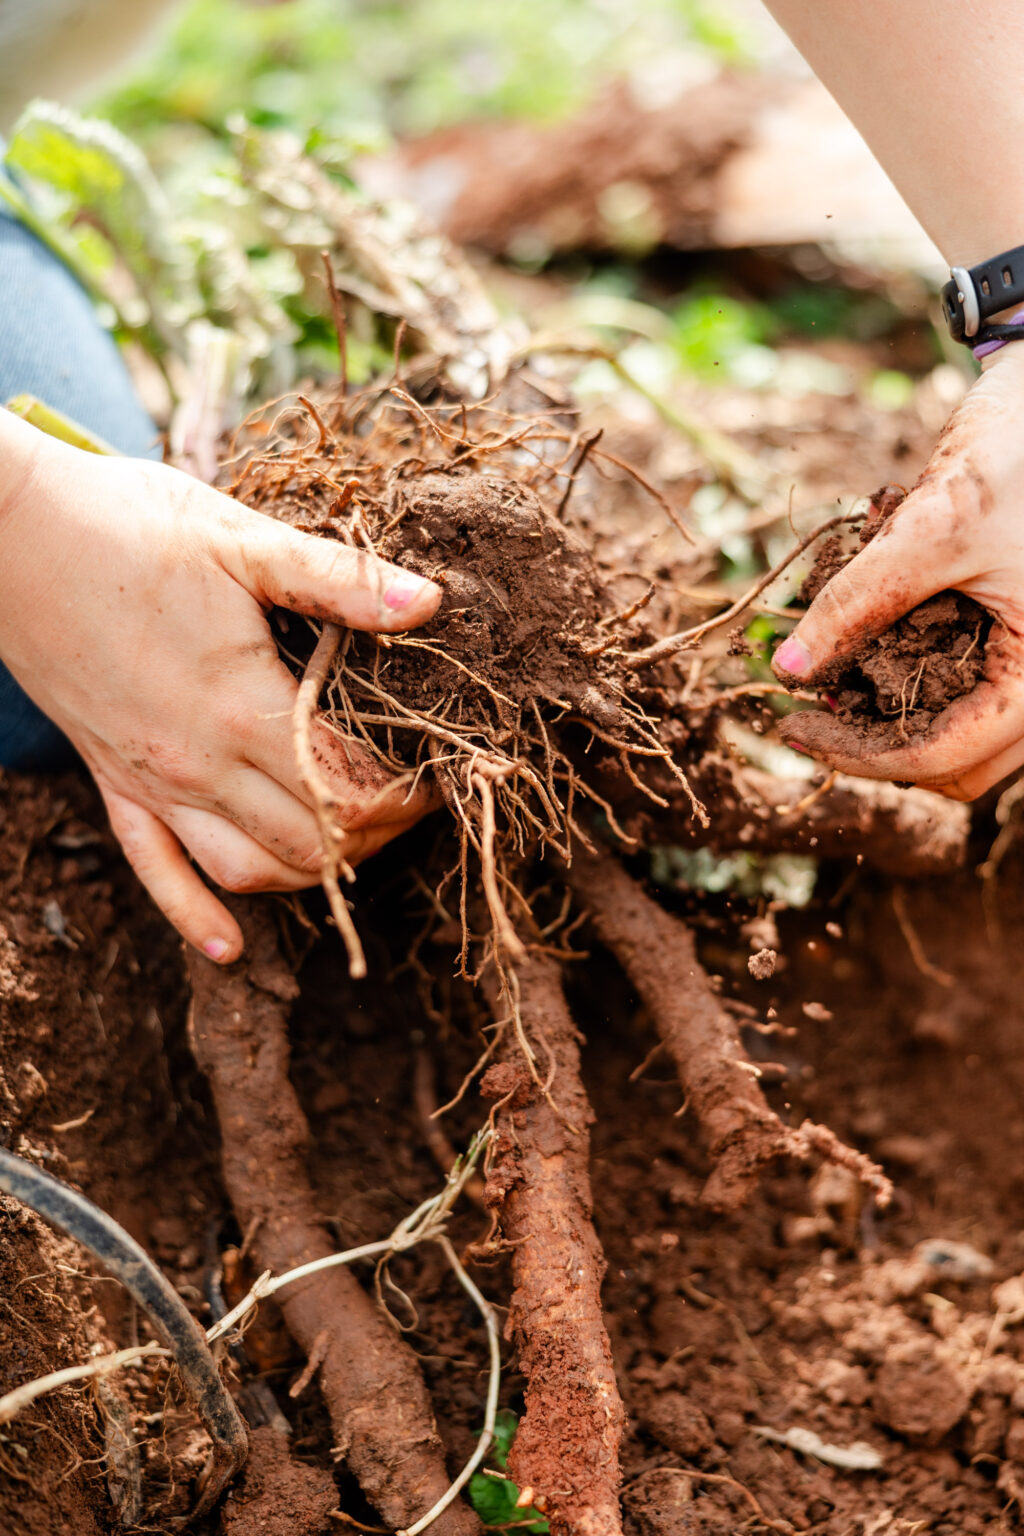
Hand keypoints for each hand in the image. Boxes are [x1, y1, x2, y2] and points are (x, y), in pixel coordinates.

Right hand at [0, 410, 441, 958]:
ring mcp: (150, 783)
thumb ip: (339, 581)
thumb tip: (432, 604)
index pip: (350, 793)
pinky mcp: (113, 782)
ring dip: (311, 874)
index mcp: (241, 709)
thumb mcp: (241, 540)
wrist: (6, 535)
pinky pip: (157, 871)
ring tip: (357, 847)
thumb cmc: (125, 526)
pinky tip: (229, 947)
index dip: (408, 795)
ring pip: (247, 871)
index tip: (441, 769)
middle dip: (379, 836)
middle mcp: (197, 765)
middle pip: (312, 844)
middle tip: (417, 802)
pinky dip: (195, 914)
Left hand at [771, 344, 1023, 800]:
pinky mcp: (1020, 639)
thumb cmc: (1019, 454)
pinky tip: (865, 655)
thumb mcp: (934, 527)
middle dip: (878, 751)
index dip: (862, 756)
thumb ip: (859, 602)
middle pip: (959, 766)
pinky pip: (971, 694)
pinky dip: (916, 688)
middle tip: (807, 715)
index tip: (792, 727)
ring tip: (830, 687)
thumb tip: (786, 668)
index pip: (948, 758)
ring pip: (967, 738)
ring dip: (897, 726)